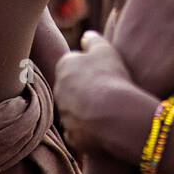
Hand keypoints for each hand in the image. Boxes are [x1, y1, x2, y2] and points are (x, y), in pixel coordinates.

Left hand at [55, 31, 131, 155]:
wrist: (115, 114)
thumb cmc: (110, 77)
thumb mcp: (104, 49)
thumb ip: (92, 40)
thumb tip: (86, 38)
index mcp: (63, 66)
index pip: (73, 64)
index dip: (89, 68)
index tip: (103, 72)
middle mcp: (58, 90)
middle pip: (71, 87)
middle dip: (84, 89)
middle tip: (105, 91)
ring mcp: (64, 115)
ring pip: (74, 109)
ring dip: (86, 109)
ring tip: (108, 109)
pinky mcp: (72, 136)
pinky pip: (79, 131)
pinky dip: (88, 129)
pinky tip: (104, 125)